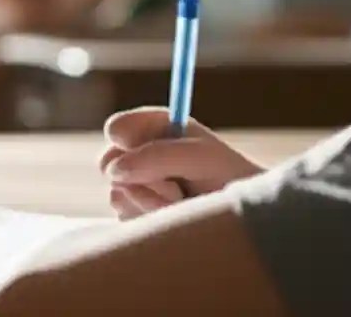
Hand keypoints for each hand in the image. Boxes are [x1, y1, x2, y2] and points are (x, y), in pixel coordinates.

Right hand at [98, 107, 263, 219]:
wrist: (243, 222)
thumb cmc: (229, 178)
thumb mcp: (201, 157)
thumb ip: (158, 155)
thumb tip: (115, 170)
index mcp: (160, 131)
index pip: (120, 128)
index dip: (121, 136)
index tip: (130, 144)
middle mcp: (145, 158)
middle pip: (108, 162)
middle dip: (137, 175)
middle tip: (171, 182)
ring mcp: (139, 189)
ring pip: (116, 194)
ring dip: (150, 200)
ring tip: (182, 200)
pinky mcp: (138, 218)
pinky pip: (125, 220)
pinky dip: (150, 218)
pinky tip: (174, 217)